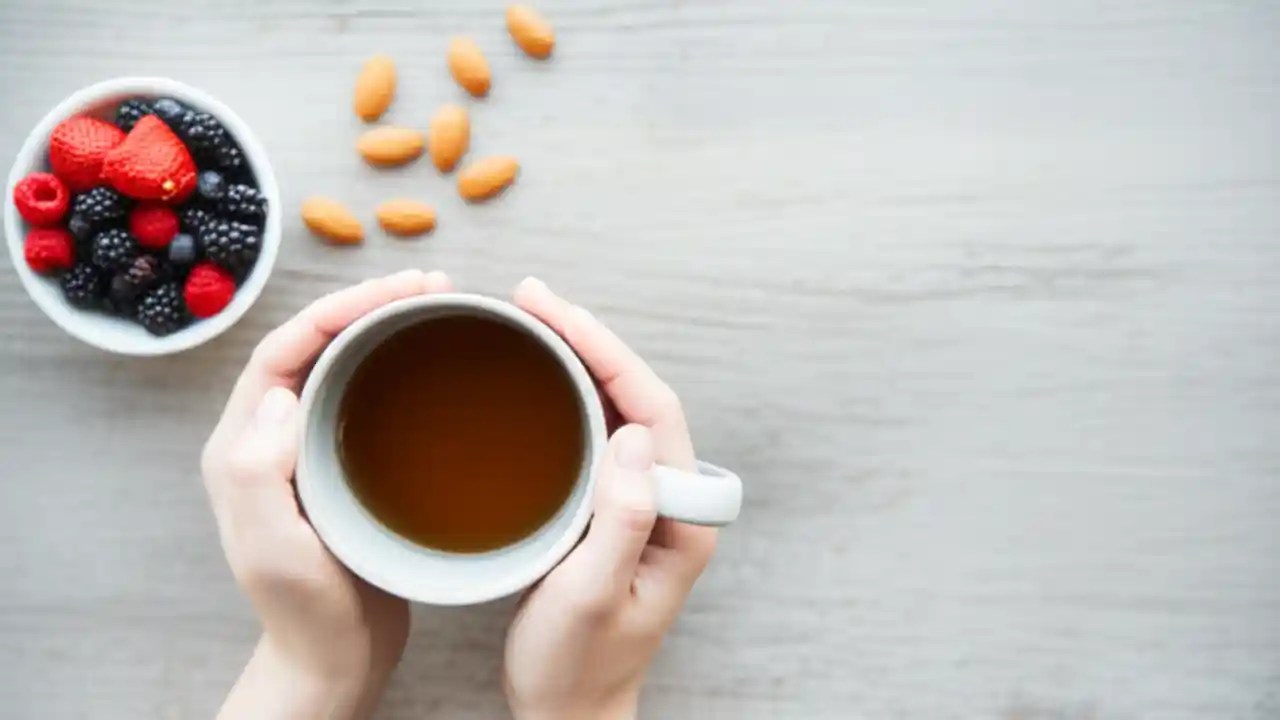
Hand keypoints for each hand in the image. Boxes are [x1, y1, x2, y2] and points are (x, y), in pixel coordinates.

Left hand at [202, 269, 452, 718]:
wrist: (335, 659)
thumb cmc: (305, 612)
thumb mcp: (273, 548)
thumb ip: (259, 471)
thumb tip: (280, 392)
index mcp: (244, 445)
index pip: (284, 350)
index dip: (338, 309)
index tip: (398, 288)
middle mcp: (271, 437)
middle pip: (315, 344)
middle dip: (369, 303)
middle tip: (430, 284)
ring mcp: (308, 449)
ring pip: (344, 364)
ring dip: (386, 327)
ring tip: (438, 305)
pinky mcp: (345, 464)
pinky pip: (368, 396)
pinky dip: (401, 366)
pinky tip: (438, 362)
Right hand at [503, 278, 719, 719]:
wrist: (571, 712)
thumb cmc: (577, 666)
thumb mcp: (591, 596)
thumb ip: (619, 519)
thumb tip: (627, 433)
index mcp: (679, 516)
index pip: (652, 407)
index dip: (605, 348)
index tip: (552, 311)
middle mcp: (671, 500)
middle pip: (638, 395)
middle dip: (588, 338)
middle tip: (531, 298)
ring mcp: (644, 503)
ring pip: (618, 408)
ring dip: (579, 360)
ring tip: (532, 321)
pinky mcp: (615, 511)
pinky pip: (598, 435)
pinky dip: (568, 396)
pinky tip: (538, 380)